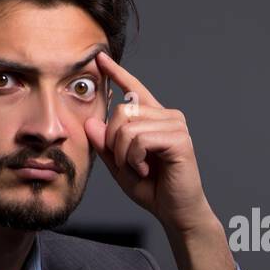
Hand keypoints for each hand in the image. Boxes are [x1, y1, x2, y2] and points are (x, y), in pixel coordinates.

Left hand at [83, 51, 215, 234]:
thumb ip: (105, 145)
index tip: (100, 58)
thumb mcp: (120, 166)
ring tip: (140, 169)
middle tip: (127, 164)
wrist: (175, 211)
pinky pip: (140, 139)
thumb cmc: (153, 189)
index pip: (134, 90)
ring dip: (125, 154)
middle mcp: (167, 116)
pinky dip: (135, 158)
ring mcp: (176, 126)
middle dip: (114, 141)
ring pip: (128, 127)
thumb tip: (90, 122)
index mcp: (154, 119)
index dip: (116, 73)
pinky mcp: (180, 139)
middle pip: (122, 111)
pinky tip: (148, 169)